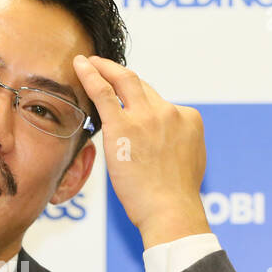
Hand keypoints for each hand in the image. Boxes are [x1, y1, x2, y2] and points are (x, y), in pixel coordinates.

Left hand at [72, 54, 210, 247]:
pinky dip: (91, 74)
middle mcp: (170, 111)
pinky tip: (80, 65)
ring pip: (124, 80)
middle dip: (122, 75)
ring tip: (90, 62)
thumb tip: (168, 143)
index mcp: (189, 118)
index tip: (130, 107)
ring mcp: (147, 116)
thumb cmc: (176, 197)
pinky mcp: (122, 125)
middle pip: (142, 86)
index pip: (162, 104)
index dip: (143, 105)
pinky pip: (104, 92)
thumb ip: (178, 143)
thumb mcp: (191, 161)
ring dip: (105, 67)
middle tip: (105, 68)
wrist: (170, 210)